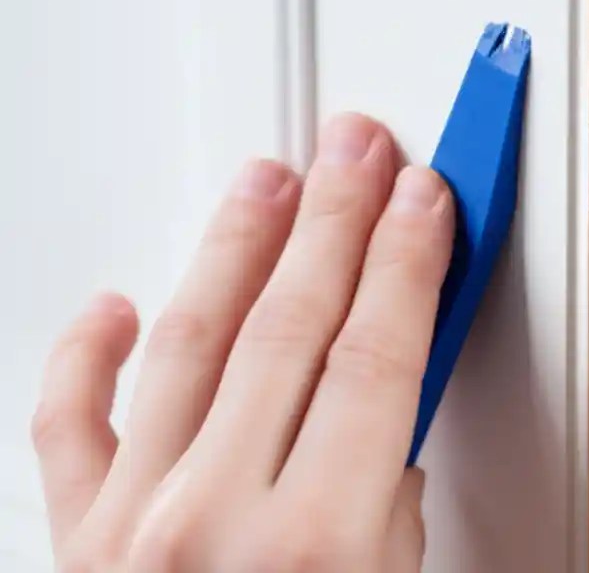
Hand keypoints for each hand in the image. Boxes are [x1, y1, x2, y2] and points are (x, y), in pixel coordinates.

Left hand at [32, 114, 453, 571]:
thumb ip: (388, 522)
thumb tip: (381, 445)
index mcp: (315, 546)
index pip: (375, 359)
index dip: (405, 262)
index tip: (422, 202)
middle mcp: (213, 523)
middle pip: (289, 328)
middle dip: (336, 222)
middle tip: (356, 151)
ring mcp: (134, 525)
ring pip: (190, 343)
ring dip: (238, 248)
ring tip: (269, 183)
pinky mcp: (77, 542)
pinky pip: (70, 425)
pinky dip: (89, 354)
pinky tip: (118, 304)